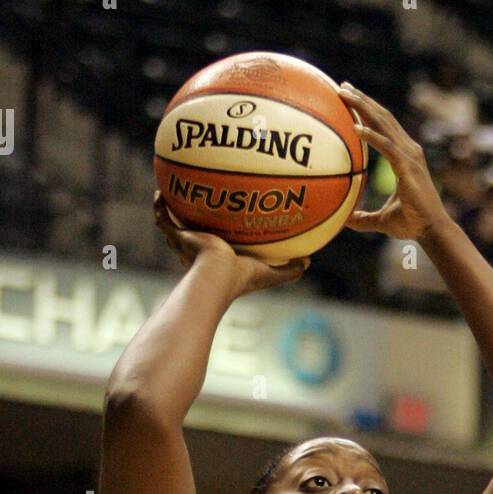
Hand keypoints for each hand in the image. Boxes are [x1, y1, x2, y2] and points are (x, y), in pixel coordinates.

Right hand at [153, 193, 307, 297]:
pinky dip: (159, 206)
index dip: (218, 234)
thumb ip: (289, 270)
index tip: (224, 220)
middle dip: (193, 219)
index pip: (217, 243)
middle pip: (194, 231)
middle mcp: (200, 249)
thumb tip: (308, 262)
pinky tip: (159, 191)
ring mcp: (186, 242)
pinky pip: (163, 218)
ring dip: (173, 208)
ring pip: (175, 223)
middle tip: (198, 201)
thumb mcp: (270, 272)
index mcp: (219, 257)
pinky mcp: (177, 235)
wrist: (219, 274)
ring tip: (172, 190)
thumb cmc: (243, 278)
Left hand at [339, 84, 448, 241]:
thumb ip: (363, 217)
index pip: (385, 125)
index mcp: (405, 156)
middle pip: (383, 117)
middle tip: (342, 87)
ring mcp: (410, 157)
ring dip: (363, 108)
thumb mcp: (382, 219)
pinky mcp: (409, 167)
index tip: (350, 96)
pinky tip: (355, 128)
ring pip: (384, 124)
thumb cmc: (412, 224)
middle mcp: (409, 150)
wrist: (432, 231)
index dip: (368, 109)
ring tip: (344, 96)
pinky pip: (387, 147)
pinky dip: (371, 136)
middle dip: (362, 100)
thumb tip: (344, 221)